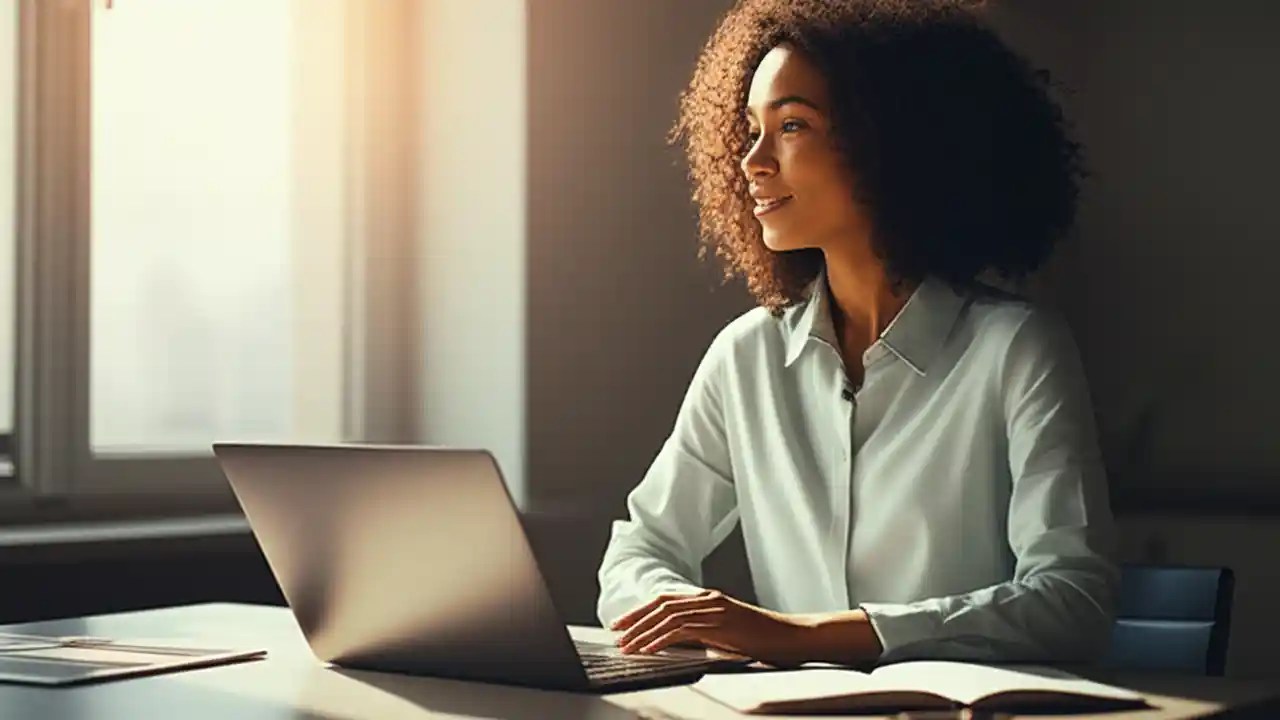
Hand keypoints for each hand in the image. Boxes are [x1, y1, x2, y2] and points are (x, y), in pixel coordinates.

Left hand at [610, 589, 813, 666]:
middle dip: (635, 619)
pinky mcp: (720, 624)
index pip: (666, 601)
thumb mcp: (727, 632)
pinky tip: (650, 649)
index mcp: (709, 599)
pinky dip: (661, 639)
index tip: (623, 624)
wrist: (792, 637)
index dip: (642, 611)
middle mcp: (709, 599)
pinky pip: (683, 630)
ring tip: (627, 646)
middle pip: (661, 604)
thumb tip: (677, 641)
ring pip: (668, 616)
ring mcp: (715, 609)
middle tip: (616, 633)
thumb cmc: (764, 639)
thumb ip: (703, 632)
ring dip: (643, 632)